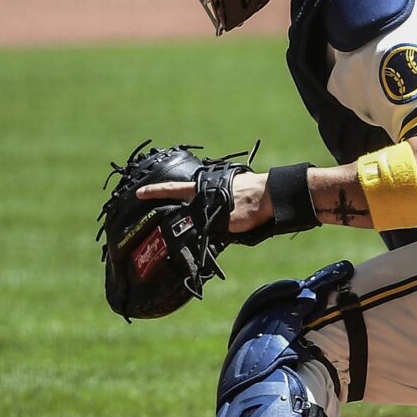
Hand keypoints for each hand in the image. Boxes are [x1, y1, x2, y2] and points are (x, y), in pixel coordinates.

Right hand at [138, 170, 269, 236]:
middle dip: (179, 203)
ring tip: (202, 220)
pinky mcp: (238, 187)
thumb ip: (211, 226)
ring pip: (207, 197)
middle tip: (170, 212)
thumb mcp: (224, 222)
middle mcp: (211, 183)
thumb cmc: (250, 206)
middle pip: (188, 193)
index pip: (172, 190)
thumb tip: (200, 233)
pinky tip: (223, 215)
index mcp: (202, 189)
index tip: (139, 193)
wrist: (276, 196)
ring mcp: (225, 183)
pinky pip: (221, 198)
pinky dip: (218, 206)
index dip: (155, 193)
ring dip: (203, 207)